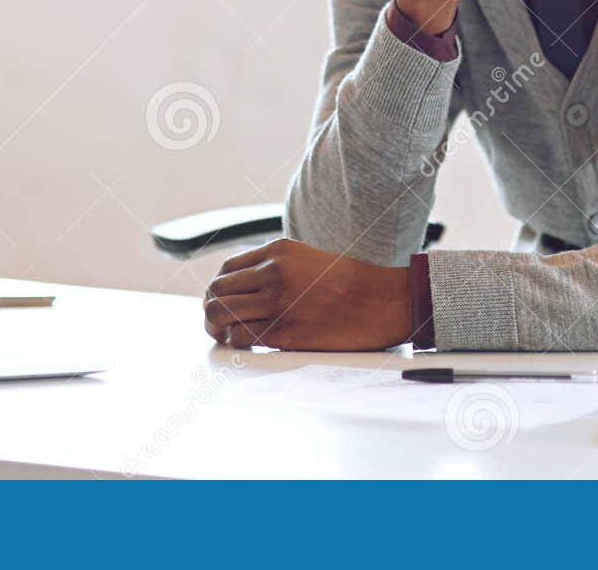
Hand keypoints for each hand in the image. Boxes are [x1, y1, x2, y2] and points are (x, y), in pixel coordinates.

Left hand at [202, 238, 411, 350]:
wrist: (386, 301)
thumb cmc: (354, 285)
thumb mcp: (310, 259)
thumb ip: (278, 267)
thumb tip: (248, 289)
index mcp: (278, 251)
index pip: (227, 269)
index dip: (219, 289)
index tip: (223, 303)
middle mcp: (273, 271)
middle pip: (216, 291)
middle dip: (212, 311)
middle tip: (219, 326)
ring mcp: (277, 300)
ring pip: (220, 314)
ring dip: (218, 330)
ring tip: (229, 338)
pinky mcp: (285, 330)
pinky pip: (240, 337)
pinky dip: (237, 345)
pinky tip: (248, 347)